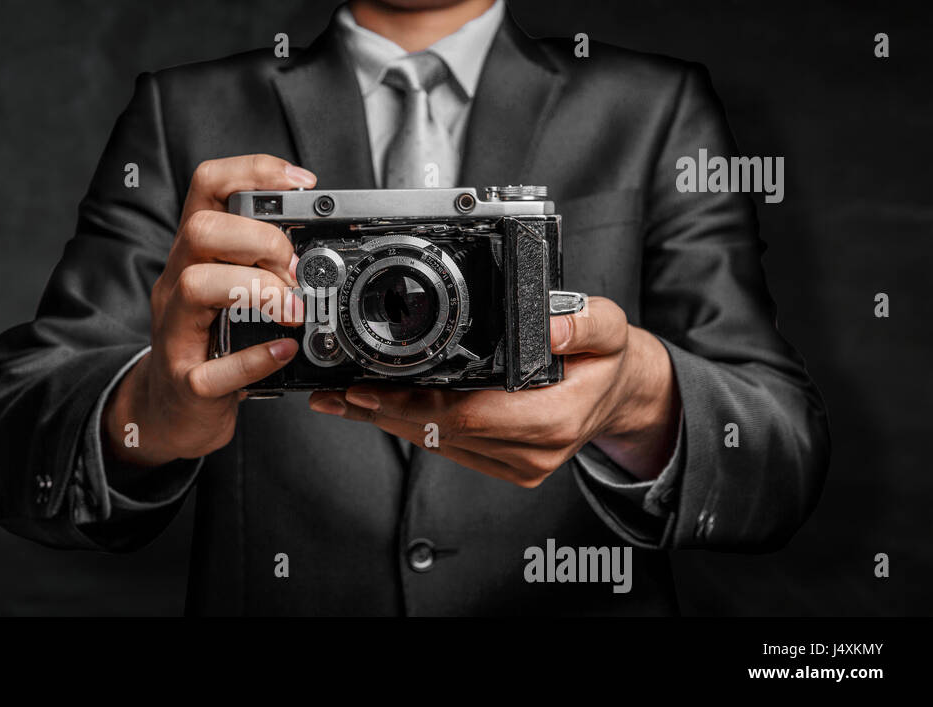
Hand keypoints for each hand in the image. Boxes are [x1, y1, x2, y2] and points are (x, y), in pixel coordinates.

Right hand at [105, 154, 317, 466]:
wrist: (170, 412)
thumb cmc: (208, 344)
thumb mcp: (228, 290)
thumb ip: (261, 261)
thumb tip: (316, 240)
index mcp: (192, 255)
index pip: (206, 187)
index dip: (253, 171)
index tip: (302, 183)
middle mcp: (177, 285)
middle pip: (199, 230)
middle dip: (258, 239)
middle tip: (294, 268)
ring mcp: (175, 333)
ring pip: (195, 284)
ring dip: (257, 289)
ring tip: (293, 308)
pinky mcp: (187, 383)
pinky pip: (214, 369)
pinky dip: (255, 360)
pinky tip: (283, 351)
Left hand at [307, 296, 680, 485]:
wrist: (619, 398)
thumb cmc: (606, 363)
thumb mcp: (610, 330)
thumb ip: (583, 323)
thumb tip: (548, 322)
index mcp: (553, 418)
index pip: (468, 416)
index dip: (413, 405)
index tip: (370, 388)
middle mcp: (531, 450)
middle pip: (441, 434)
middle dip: (384, 413)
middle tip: (338, 393)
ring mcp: (516, 464)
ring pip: (438, 444)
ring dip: (388, 422)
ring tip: (342, 399)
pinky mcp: (503, 466)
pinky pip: (447, 447)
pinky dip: (409, 427)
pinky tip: (376, 411)